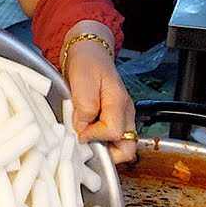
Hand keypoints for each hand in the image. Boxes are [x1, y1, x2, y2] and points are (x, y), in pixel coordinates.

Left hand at [65, 39, 136, 163]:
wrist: (89, 53)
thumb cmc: (87, 63)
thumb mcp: (82, 80)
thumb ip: (85, 106)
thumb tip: (83, 130)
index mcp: (119, 102)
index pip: (114, 132)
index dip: (93, 136)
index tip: (79, 129)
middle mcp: (126, 113)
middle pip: (127, 149)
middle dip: (105, 153)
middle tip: (86, 142)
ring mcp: (123, 118)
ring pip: (121, 148)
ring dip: (102, 149)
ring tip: (85, 136)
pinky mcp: (115, 120)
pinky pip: (113, 141)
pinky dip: (100, 143)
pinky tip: (87, 132)